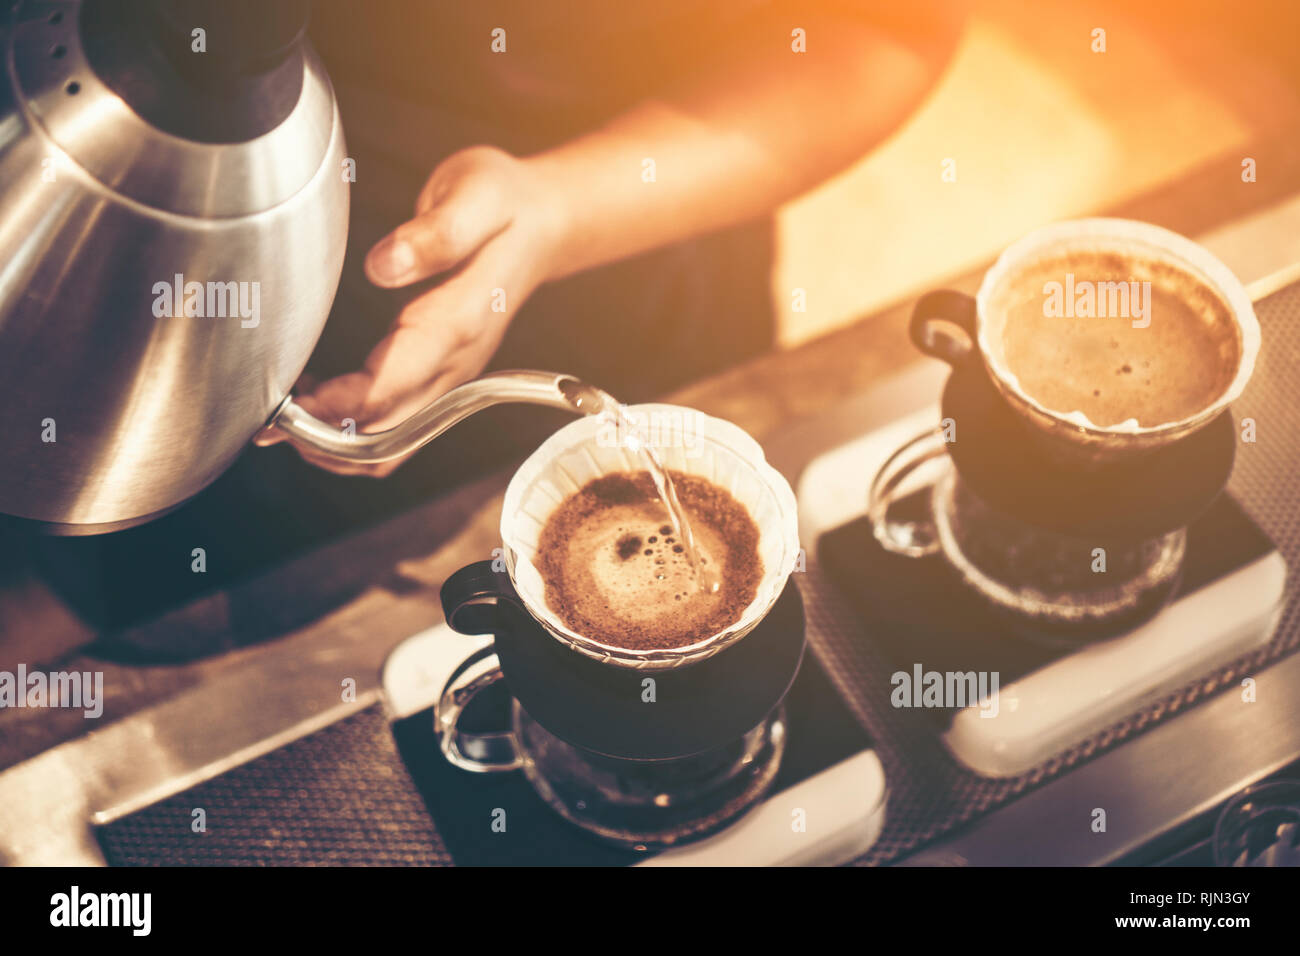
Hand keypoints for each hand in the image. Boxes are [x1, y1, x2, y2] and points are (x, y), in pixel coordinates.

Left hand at [255, 146, 564, 475]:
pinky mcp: (438, 377)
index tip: (282, 401)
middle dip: (319, 438)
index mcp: (456, 325)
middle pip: (383, 438)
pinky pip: (394, 429)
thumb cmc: (505, 203)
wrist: (544, 221)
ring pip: (388, 446)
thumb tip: (381, 266)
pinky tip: (315, 403)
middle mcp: (454, 365)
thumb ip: (433, 233)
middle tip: (262, 417)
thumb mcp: (474, 195)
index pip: (386, 392)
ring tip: (282, 416)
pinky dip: (350, 433)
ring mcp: (448, 377)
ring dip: (333, 446)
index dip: (330, 408)